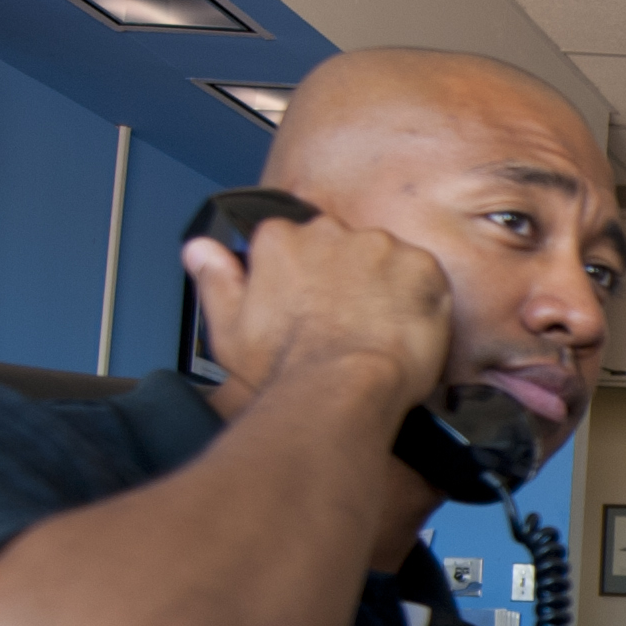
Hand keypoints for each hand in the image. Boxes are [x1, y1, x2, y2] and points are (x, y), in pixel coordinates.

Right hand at [183, 211, 448, 429]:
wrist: (343, 391)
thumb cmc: (288, 370)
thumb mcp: (230, 329)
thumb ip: (216, 280)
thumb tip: (200, 250)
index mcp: (280, 241)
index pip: (296, 243)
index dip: (309, 280)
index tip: (315, 307)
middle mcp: (328, 233)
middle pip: (343, 248)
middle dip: (349, 280)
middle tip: (350, 324)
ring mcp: (376, 247)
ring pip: (386, 259)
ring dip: (387, 289)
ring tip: (380, 332)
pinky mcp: (418, 266)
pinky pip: (425, 275)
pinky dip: (422, 300)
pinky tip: (407, 330)